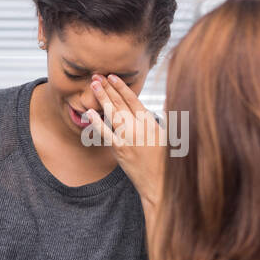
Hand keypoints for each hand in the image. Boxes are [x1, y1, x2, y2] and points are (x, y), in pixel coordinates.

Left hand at [86, 74, 166, 204]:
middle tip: (97, 76)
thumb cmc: (166, 161)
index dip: (122, 87)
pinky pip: (105, 133)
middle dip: (108, 88)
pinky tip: (89, 112)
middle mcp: (139, 128)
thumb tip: (162, 104)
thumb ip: (164, 119)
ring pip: (112, 114)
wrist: (159, 183)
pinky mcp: (119, 150)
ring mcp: (128, 138)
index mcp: (151, 123)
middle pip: (120, 103)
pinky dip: (96, 122)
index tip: (113, 77)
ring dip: (102, 98)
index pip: (133, 100)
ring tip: (93, 85)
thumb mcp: (170, 136)